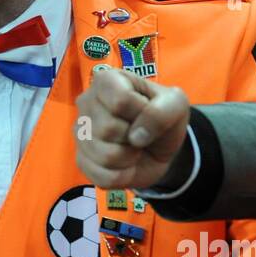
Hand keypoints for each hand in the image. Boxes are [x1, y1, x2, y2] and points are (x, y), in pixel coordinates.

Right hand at [76, 67, 189, 188]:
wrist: (157, 146)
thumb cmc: (162, 117)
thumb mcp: (176, 105)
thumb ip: (162, 112)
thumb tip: (136, 137)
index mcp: (106, 80)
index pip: (120, 101)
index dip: (142, 112)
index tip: (148, 110)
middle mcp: (85, 103)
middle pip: (109, 129)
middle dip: (135, 137)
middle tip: (140, 132)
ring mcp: (80, 133)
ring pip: (106, 155)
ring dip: (130, 157)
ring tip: (132, 147)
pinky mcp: (81, 160)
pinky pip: (103, 176)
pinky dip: (123, 175)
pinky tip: (124, 163)